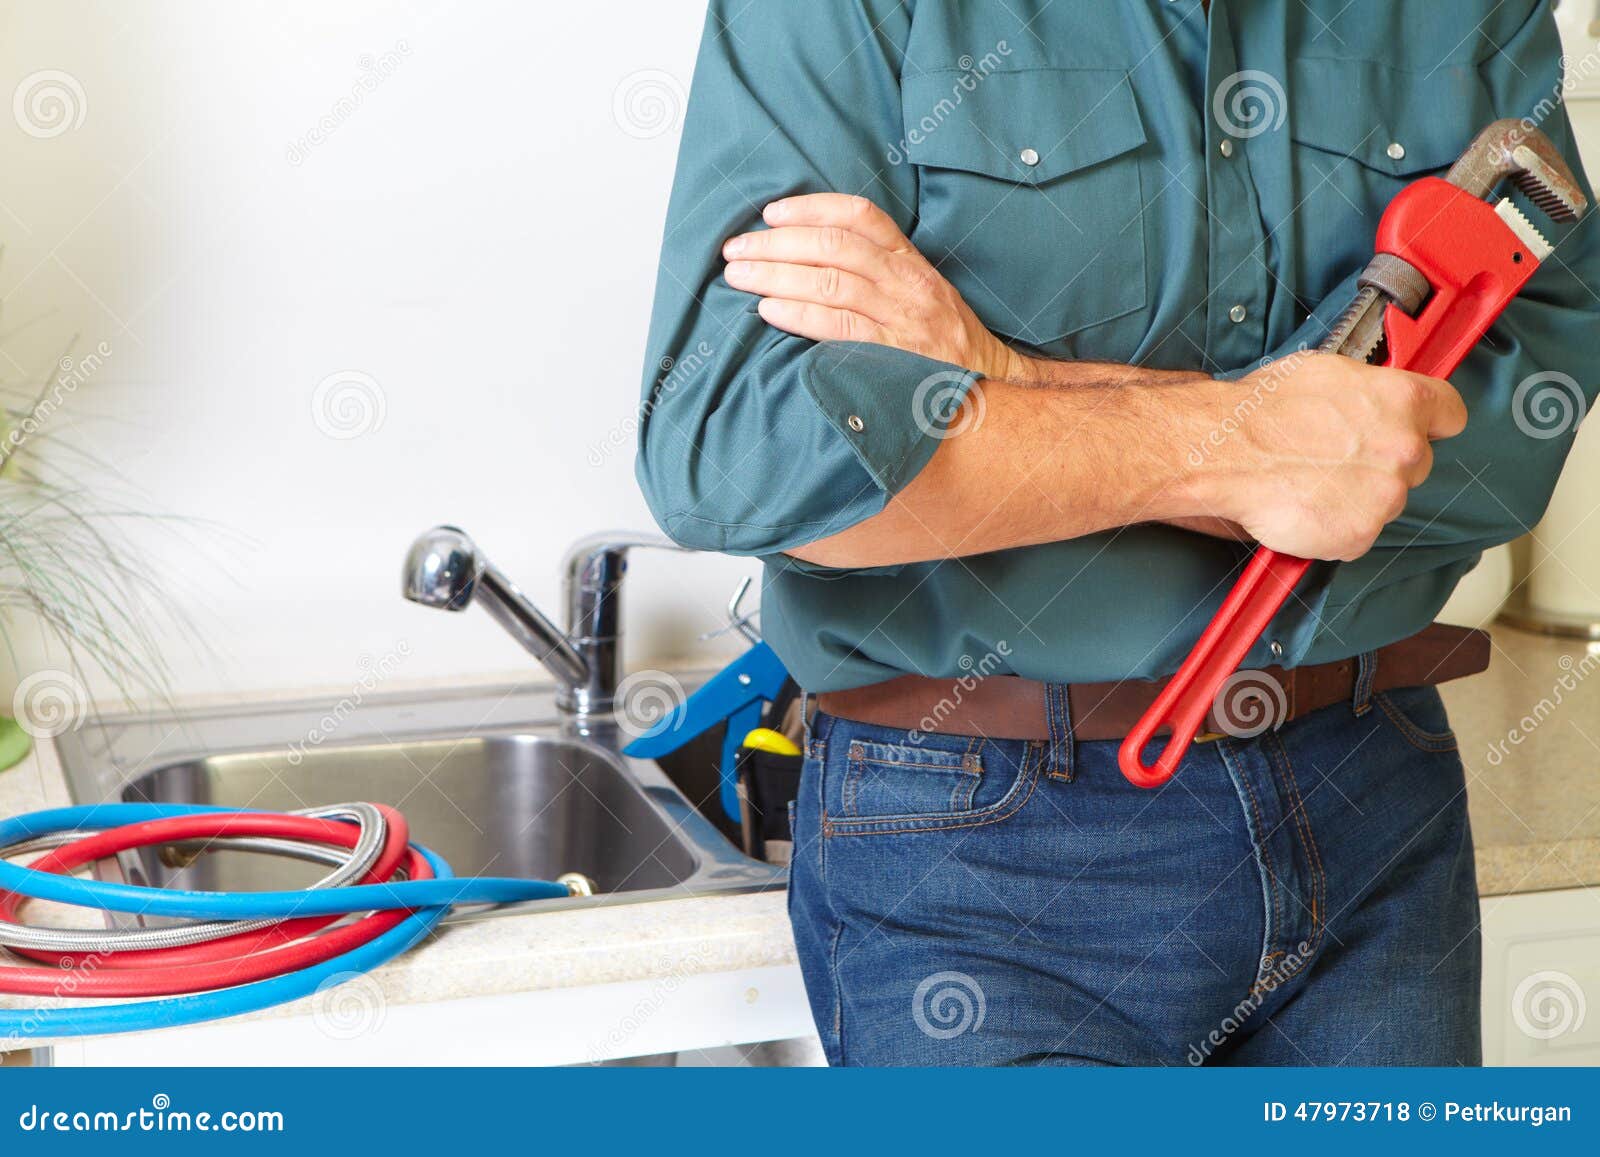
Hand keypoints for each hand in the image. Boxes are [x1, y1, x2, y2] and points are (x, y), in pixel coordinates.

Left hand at [722, 193, 1026, 382]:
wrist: (993, 393)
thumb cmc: (944, 345)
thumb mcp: (921, 295)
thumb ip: (879, 273)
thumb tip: (812, 256)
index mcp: (913, 262)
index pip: (861, 216)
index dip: (812, 207)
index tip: (772, 212)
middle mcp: (909, 284)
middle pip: (834, 247)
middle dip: (777, 243)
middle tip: (736, 248)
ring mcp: (904, 320)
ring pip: (829, 283)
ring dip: (776, 276)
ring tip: (739, 276)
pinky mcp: (894, 356)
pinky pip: (838, 328)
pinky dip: (798, 316)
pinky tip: (768, 311)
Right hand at [1192, 352, 1467, 560]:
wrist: (1225, 452)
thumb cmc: (1263, 410)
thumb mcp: (1326, 372)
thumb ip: (1368, 390)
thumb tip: (1374, 396)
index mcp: (1404, 400)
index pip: (1451, 414)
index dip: (1429, 423)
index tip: (1414, 429)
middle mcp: (1405, 449)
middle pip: (1416, 463)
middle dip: (1383, 464)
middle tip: (1337, 460)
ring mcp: (1386, 496)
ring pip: (1385, 501)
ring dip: (1357, 498)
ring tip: (1311, 483)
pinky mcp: (1360, 534)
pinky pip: (1357, 535)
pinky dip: (1334, 528)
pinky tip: (1305, 507)